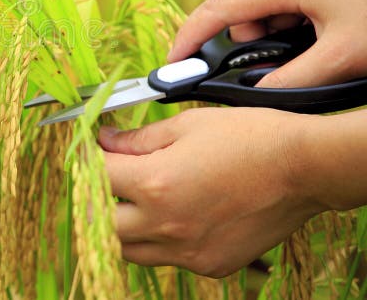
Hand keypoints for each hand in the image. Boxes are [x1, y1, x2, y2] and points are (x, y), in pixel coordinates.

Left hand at [98, 107, 323, 276]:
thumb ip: (138, 139)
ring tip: (137, 201)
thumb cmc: (248, 138)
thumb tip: (105, 140)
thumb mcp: (186, 126)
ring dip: (122, 227)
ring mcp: (188, 251)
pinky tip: (176, 216)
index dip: (87, 161)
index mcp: (154, 183)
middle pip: (101, 224)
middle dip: (96, 200)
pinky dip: (161, 241)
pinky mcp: (210, 264)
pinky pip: (169, 259)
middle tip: (107, 181)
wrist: (302, 168)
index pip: (95, 178)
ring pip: (130, 250)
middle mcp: (165, 224)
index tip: (92, 152)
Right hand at [167, 0, 366, 87]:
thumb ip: (290, 82)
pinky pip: (294, 19)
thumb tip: (254, 98)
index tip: (174, 61)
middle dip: (244, 47)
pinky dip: (294, 43)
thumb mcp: (342, 61)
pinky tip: (320, 58)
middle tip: (259, 78)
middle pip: (246, 11)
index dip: (193, 34)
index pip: (225, 5)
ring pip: (270, 18)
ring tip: (309, 69)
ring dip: (274, 48)